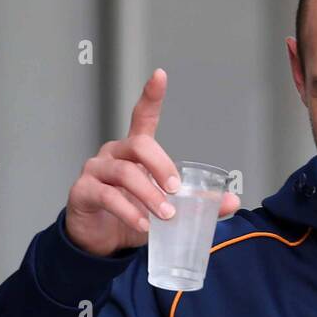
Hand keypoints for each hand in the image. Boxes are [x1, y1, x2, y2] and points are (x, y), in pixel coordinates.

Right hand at [64, 68, 241, 256]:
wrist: (101, 240)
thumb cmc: (133, 215)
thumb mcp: (168, 208)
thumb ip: (198, 203)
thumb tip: (233, 202)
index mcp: (135, 151)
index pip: (142, 116)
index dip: (151, 96)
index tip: (160, 75)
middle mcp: (114, 154)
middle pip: (139, 145)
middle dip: (162, 166)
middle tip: (175, 190)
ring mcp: (96, 170)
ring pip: (124, 173)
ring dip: (149, 195)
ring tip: (165, 215)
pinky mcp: (83, 191)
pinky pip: (107, 197)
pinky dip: (129, 212)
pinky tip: (142, 225)